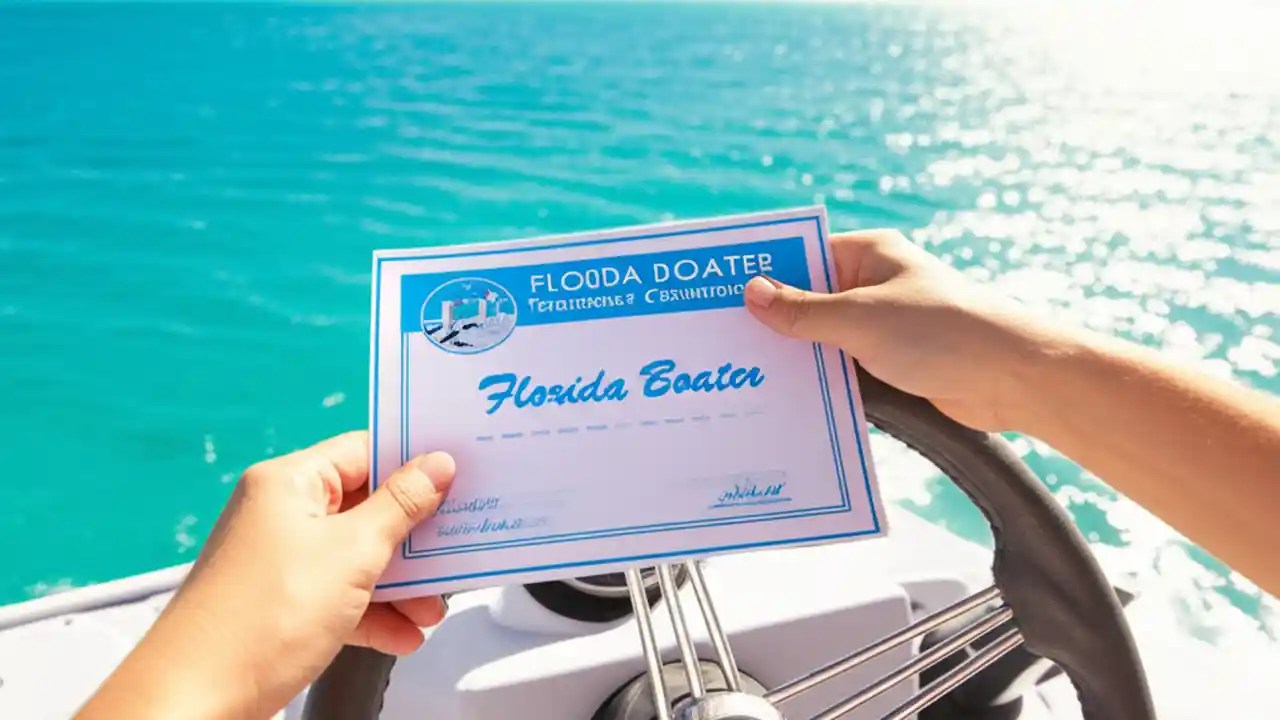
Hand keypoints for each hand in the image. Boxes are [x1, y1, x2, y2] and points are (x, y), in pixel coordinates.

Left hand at [79, 432, 454, 718]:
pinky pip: (340, 594)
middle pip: (366, 506)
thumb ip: (401, 506)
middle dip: (412, 536)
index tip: (455, 477)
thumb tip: (435, 467)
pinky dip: (373, 612)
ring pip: (357, 555)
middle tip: (453, 547)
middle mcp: (281, 513)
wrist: (197, 699)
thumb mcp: (352, 553)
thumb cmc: (259, 620)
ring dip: (400, 583)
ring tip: (430, 607)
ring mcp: (280, 559)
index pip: (363, 451)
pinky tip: (401, 634)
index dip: (412, 463)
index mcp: (289, 482)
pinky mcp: (282, 602)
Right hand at [744, 229, 1057, 429]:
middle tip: (721, 342)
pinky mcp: (893, 366)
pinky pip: (843, 371)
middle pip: (808, 300)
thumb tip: (751, 293)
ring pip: (823, 340)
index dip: (763, 272)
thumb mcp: (861, 318)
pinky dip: (820, 383)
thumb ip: (803, 310)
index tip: (719, 292)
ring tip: (744, 375)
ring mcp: (883, 327)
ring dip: (796, 358)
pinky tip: (786, 400)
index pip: (802, 255)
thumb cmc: (943, 332)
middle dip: (772, 321)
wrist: (1015, 379)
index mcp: (869, 255)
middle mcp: (874, 286)